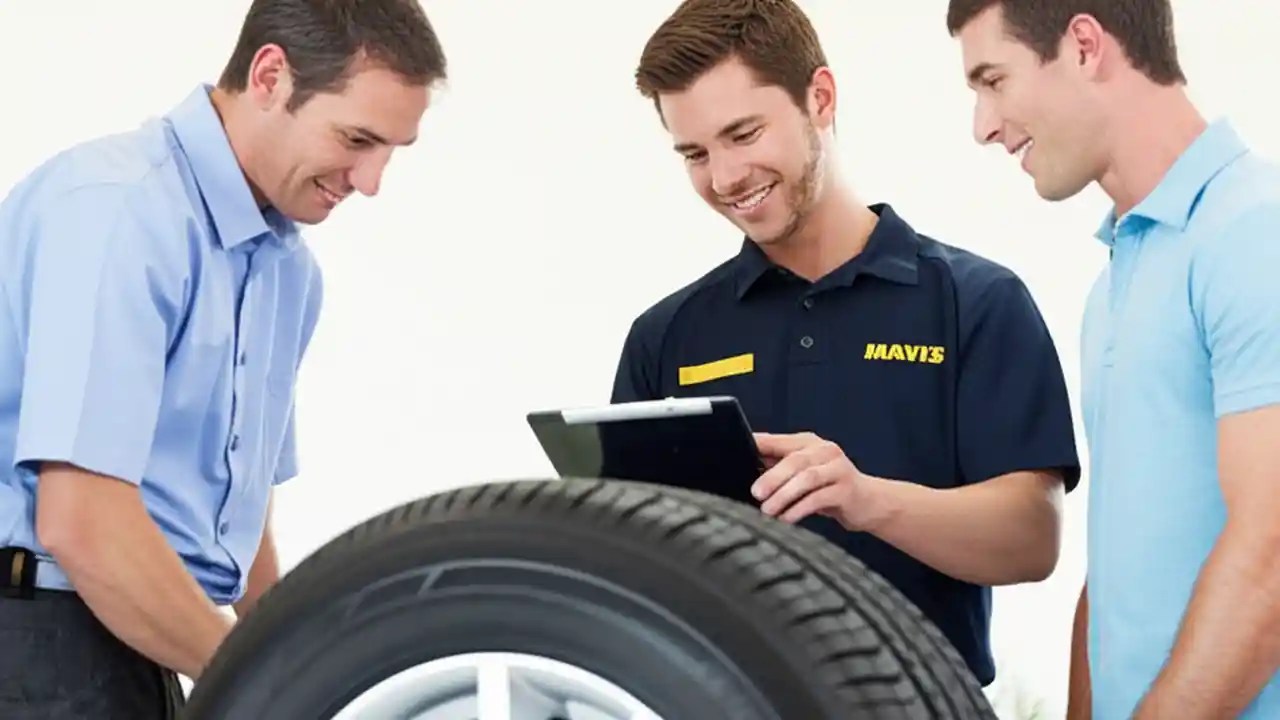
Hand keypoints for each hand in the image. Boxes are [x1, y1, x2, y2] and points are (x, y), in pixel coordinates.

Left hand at [750, 432, 878, 529]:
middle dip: (772, 477)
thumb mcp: (804, 475)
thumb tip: (746, 470)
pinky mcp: (847, 490)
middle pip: (794, 460)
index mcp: (808, 443)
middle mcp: (825, 451)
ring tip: (767, 510)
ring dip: (784, 495)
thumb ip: (779, 469)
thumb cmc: (829, 488)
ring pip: (807, 478)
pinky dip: (799, 509)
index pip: (779, 440)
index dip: (759, 446)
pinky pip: (819, 498)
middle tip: (755, 493)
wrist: (869, 503)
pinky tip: (787, 518)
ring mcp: (838, 469)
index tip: (738, 455)